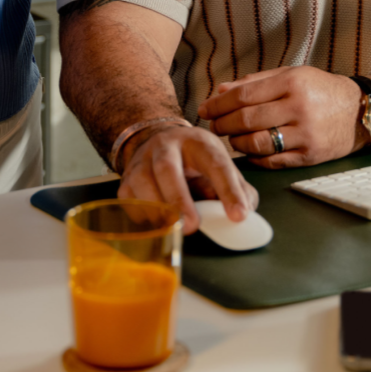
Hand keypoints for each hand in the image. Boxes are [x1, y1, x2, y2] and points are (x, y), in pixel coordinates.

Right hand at [117, 125, 258, 234]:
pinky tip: (158, 224)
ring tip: (175, 229)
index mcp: (198, 142)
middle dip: (179, 199)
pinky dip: (143, 217)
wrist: (158, 141)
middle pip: (166, 168)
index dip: (229, 190)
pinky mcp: (126, 180)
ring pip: (142, 183)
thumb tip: (244, 214)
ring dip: (158, 210)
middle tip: (193, 226)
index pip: (216, 164)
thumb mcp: (219, 164)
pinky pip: (129, 201)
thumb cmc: (195, 160)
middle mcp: (166, 146)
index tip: (238, 215)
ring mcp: (142, 161)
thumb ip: (237, 188)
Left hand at [197, 66, 367, 168]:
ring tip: (231, 138)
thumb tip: (220, 91)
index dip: (219, 104)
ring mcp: (305, 134)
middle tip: (212, 125)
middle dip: (222, 124)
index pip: (244, 95)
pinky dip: (254, 158)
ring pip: (257, 143)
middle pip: (246, 120)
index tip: (205, 109)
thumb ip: (255, 82)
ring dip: (236, 143)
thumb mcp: (291, 75)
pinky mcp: (310, 156)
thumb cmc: (321, 90)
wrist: (359, 111)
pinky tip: (248, 151)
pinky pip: (273, 161)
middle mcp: (298, 108)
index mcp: (292, 83)